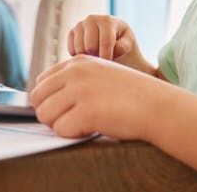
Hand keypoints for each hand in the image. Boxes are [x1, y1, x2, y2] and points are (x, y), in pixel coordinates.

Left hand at [30, 54, 170, 139]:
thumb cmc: (130, 95)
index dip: (50, 100)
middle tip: (73, 119)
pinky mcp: (87, 111)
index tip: (68, 108)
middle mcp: (76, 72)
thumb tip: (43, 99)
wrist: (158, 106)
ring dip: (61, 125)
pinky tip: (92, 128)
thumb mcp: (101, 74)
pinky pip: (61, 130)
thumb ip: (75, 79)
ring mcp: (80, 90)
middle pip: (38, 99)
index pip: (41, 82)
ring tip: (83, 123)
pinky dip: (73, 134)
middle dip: (51, 113)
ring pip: (45, 115)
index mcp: (78, 61)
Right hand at [68, 15, 150, 72]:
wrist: (112, 37)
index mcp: (107, 20)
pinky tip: (89, 55)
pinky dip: (79, 57)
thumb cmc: (122, 41)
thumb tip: (112, 50)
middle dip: (98, 57)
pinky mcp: (71, 33)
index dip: (108, 57)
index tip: (110, 64)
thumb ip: (123, 46)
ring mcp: (79, 25)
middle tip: (104, 60)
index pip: (105, 42)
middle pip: (90, 47)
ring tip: (98, 57)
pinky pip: (71, 50)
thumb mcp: (129, 43)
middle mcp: (91, 19)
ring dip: (88, 58)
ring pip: (79, 50)